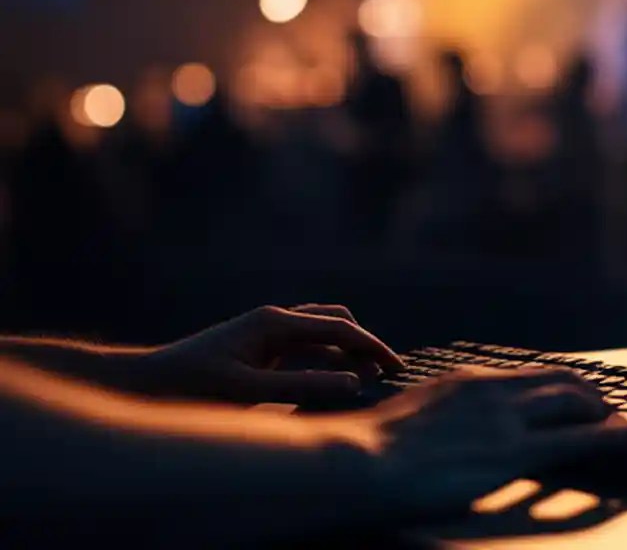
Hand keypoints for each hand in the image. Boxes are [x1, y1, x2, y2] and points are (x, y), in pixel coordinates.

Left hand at [145, 305, 404, 403]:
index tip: (396, 366)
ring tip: (367, 379)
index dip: (371, 345)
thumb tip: (354, 383)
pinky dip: (326, 362)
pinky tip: (335, 381)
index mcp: (273, 322)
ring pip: (321, 334)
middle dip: (363, 342)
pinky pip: (305, 350)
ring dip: (346, 352)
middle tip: (386, 371)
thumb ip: (303, 386)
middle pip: (334, 320)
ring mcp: (267, 334)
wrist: (145, 384)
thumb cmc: (192, 387)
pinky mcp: (260, 350)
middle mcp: (274, 320)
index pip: (338, 326)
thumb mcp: (249, 392)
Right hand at [351, 367, 626, 516]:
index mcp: (468, 383)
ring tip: (625, 428)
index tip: (578, 398)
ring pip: (576, 402)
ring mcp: (504, 419)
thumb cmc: (369, 453)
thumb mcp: (413, 419)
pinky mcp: (512, 452)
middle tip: (610, 412)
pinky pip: (578, 439)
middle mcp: (493, 390)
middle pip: (563, 381)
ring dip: (606, 415)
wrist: (355, 463)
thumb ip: (442, 418)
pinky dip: (612, 436)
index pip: (530, 376)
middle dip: (593, 396)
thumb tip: (454, 433)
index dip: (563, 387)